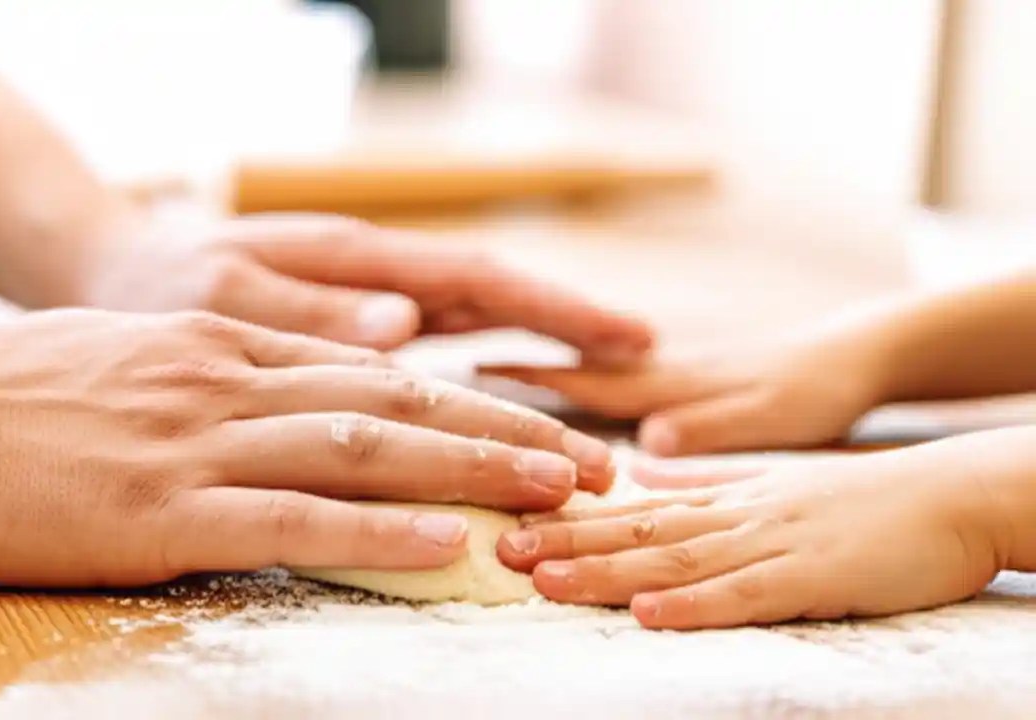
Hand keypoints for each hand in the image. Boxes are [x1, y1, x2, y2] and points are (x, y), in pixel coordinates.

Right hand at [0, 310, 613, 587]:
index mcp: (227, 351)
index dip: (472, 401)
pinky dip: (375, 532)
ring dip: (475, 471)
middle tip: (596, 460)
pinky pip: (288, 517)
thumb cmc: (8, 399)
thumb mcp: (133, 369)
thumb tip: (284, 424)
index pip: (379, 374)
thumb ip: (216, 389)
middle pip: (400, 402)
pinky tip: (444, 544)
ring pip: (367, 449)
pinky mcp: (155, 507)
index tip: (543, 426)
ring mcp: (197, 442)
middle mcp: (230, 382)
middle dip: (509, 429)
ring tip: (561, 492)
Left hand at [80, 211, 651, 358]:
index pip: (475, 277)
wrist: (108, 269)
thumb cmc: (154, 280)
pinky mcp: (351, 328)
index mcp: (349, 257)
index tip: (624, 336)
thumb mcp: (213, 292)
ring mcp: (364, 299)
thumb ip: (305, 311)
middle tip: (643, 368)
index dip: (554, 308)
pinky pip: (432, 350)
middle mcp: (370, 274)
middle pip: (491, 299)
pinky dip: (480, 368)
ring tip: (601, 390)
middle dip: (566, 332)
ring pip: (470, 322)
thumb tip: (405, 323)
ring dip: (534, 352)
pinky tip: (509, 400)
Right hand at [484, 326, 889, 455]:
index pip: (585, 380)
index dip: (531, 378)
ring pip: (593, 377)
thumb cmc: (816, 388)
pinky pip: (619, 386)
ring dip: (545, 377)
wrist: (857, 355)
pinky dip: (585, 383)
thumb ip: (709, 427)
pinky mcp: (685, 384)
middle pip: (575, 374)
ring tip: (498, 375)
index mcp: (671, 385)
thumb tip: (646, 442)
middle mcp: (659, 376)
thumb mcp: (771, 415)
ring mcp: (670, 376)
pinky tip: (574, 395)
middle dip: (521, 371)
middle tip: (464, 366)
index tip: (476, 367)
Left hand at [495, 432, 1031, 628]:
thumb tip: (644, 476)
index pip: (637, 508)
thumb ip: (706, 481)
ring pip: (678, 560)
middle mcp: (738, 516)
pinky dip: (697, 606)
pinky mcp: (815, 576)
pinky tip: (651, 612)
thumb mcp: (772, 482)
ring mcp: (774, 543)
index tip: (516, 522)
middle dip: (570, 544)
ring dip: (610, 572)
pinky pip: (748, 594)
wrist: (954, 495)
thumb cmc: (864, 500)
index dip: (574, 519)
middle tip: (504, 549)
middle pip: (641, 531)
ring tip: (548, 581)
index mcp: (727, 498)